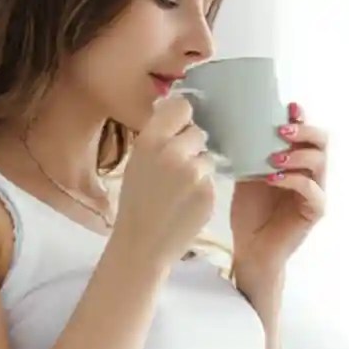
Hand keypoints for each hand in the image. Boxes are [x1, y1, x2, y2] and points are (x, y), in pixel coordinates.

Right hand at [111, 95, 214, 267]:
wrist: (142, 243)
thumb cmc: (137, 201)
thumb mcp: (137, 161)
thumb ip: (158, 136)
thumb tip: (178, 109)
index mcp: (150, 141)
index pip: (181, 106)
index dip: (183, 117)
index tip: (181, 126)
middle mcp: (173, 152)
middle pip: (198, 132)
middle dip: (192, 147)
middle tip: (178, 168)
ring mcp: (194, 173)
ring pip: (208, 156)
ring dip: (200, 168)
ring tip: (181, 189)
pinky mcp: (209, 192)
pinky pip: (212, 179)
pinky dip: (204, 188)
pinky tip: (188, 202)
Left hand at [230, 102, 327, 275]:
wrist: (251, 248)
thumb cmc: (250, 211)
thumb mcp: (247, 173)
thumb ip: (252, 151)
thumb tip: (241, 122)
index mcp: (297, 160)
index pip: (306, 132)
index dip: (301, 118)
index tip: (289, 107)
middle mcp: (311, 172)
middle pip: (322, 141)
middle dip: (304, 131)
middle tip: (281, 132)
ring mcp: (316, 191)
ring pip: (320, 162)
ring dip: (297, 155)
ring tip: (273, 158)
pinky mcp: (315, 210)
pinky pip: (312, 189)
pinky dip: (293, 180)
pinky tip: (273, 179)